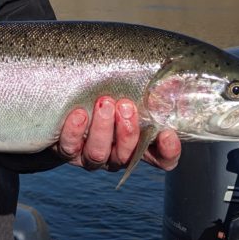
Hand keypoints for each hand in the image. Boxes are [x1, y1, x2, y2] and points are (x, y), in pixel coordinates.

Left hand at [55, 96, 181, 172]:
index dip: (167, 152)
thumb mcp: (130, 92)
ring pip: (98, 154)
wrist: (64, 102)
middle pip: (126, 155)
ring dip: (102, 129)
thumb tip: (174, 80)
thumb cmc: (106, 93)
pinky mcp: (68, 150)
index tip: (166, 134)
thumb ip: (152, 92)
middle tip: (126, 106)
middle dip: (127, 131)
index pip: (162, 159)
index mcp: (138, 144)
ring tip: (104, 103)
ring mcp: (91, 155)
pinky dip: (75, 131)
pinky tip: (79, 114)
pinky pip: (70, 148)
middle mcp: (116, 154)